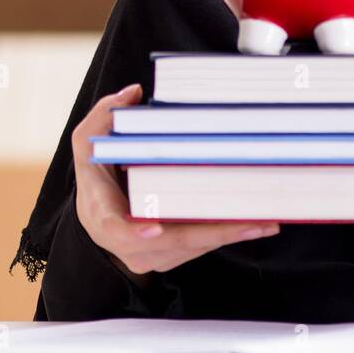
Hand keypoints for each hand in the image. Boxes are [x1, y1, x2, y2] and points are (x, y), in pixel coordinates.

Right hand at [72, 83, 280, 281]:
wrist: (97, 216)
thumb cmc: (96, 179)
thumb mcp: (88, 145)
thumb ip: (105, 116)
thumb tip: (133, 93)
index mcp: (103, 216)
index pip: (117, 228)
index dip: (136, 231)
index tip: (155, 227)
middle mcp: (127, 245)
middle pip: (174, 242)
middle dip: (215, 232)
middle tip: (252, 219)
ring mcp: (150, 257)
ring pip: (193, 248)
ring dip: (230, 235)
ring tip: (265, 221)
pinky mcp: (169, 259)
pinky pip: (199, 249)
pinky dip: (226, 236)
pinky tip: (256, 224)